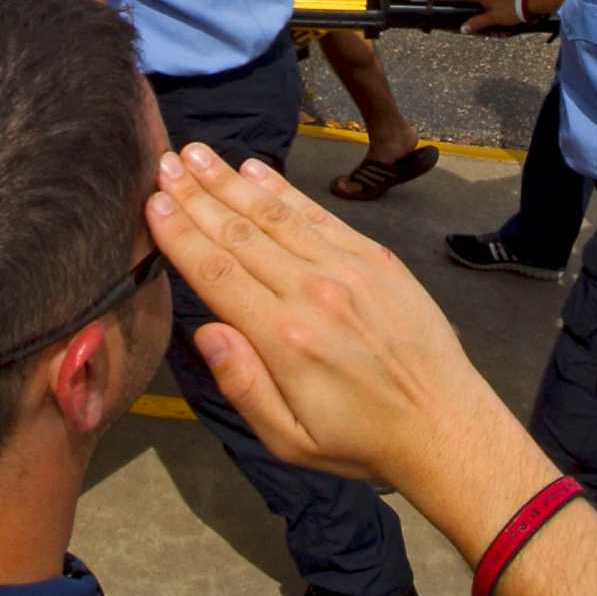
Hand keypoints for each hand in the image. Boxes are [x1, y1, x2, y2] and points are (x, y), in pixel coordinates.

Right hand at [145, 143, 496, 488]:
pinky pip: (318, 216)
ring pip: (275, 216)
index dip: (179, 234)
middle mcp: (312, 293)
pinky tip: (255, 169)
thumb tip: (204, 331)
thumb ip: (242, 384)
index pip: (216, 273)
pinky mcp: (375, 259)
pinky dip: (283, 190)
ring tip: (196, 154)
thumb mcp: (289, 441)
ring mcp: (347, 269)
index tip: (152, 203)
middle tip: (163, 162)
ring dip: (231, 180)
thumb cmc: (359, 441)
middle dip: (196, 195)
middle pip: (239, 233)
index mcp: (284, 338)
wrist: (444, 424)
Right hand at [461, 0, 523, 32]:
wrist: (530, 4)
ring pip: (492, 8)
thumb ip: (477, 23)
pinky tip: (507, 23)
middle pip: (482, 7)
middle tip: (488, 29)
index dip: (468, 12)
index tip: (470, 22)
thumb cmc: (508, 11)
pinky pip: (501, 7)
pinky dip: (502, 15)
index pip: (470, 2)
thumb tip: (462, 28)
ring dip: (494, 18)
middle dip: (484, 18)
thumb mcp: (492, 19)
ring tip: (500, 29)